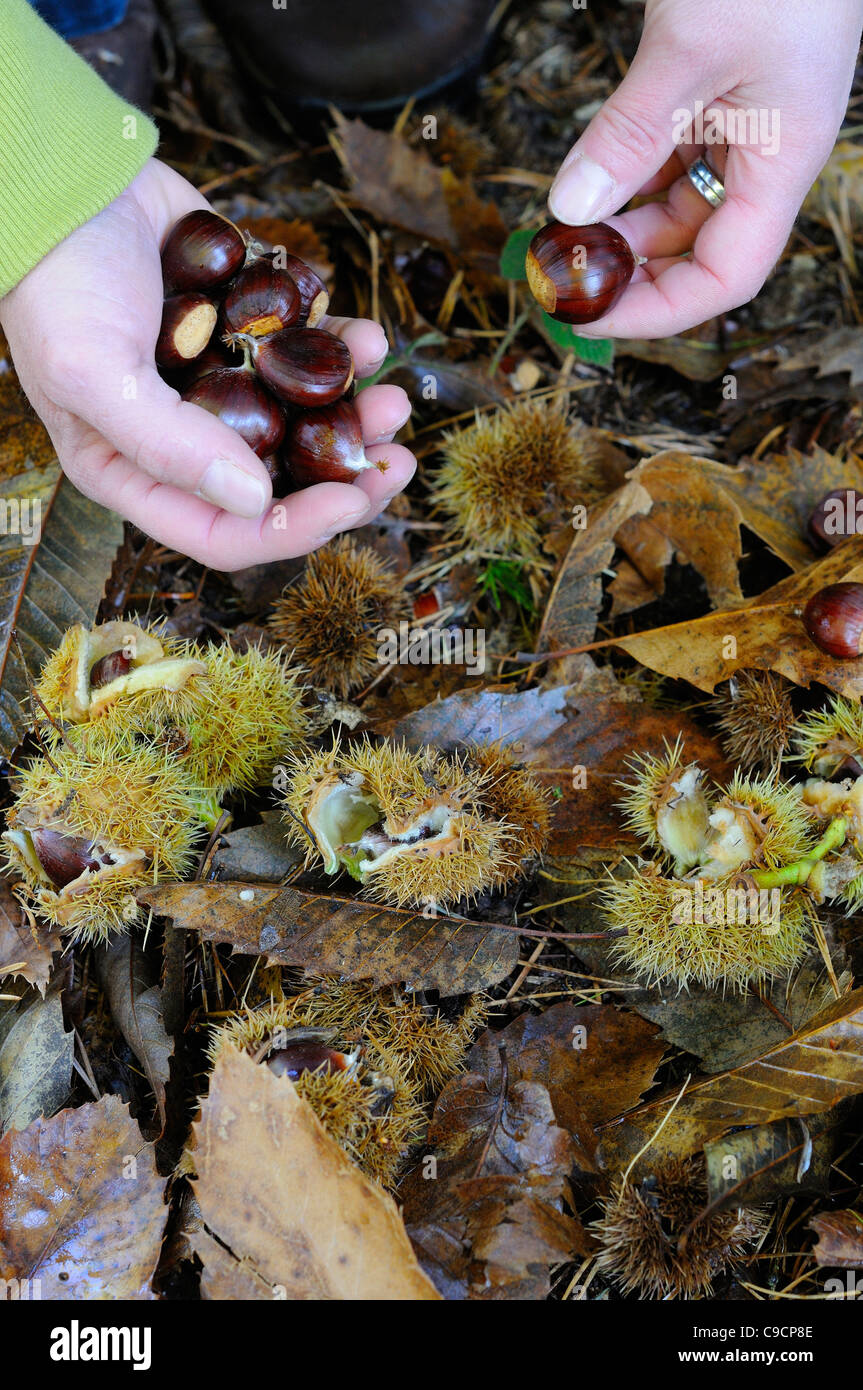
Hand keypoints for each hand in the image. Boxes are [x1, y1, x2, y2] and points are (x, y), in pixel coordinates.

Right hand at [0, 158, 414, 568]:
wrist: (61, 179)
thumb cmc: (55, 286)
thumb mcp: (93, 374)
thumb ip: (169, 446)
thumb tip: (255, 499)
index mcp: (138, 473)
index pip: (225, 534)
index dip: (293, 530)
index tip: (351, 501)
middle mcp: (188, 440)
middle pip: (280, 489)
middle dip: (345, 479)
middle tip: (397, 460)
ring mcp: (223, 386)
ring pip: (305, 424)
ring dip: (356, 416)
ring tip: (394, 396)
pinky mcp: (249, 332)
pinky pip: (309, 357)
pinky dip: (343, 353)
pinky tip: (366, 338)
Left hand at [548, 0, 862, 337]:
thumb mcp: (690, 46)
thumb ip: (629, 134)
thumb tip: (572, 207)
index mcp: (785, 159)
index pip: (726, 275)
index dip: (660, 310)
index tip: (591, 315)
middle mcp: (769, 153)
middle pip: (698, 248)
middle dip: (629, 271)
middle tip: (559, 277)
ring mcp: (746, 123)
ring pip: (678, 206)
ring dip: (622, 227)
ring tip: (563, 238)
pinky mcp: (720, 91)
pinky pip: (671, 158)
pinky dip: (627, 177)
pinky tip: (585, 184)